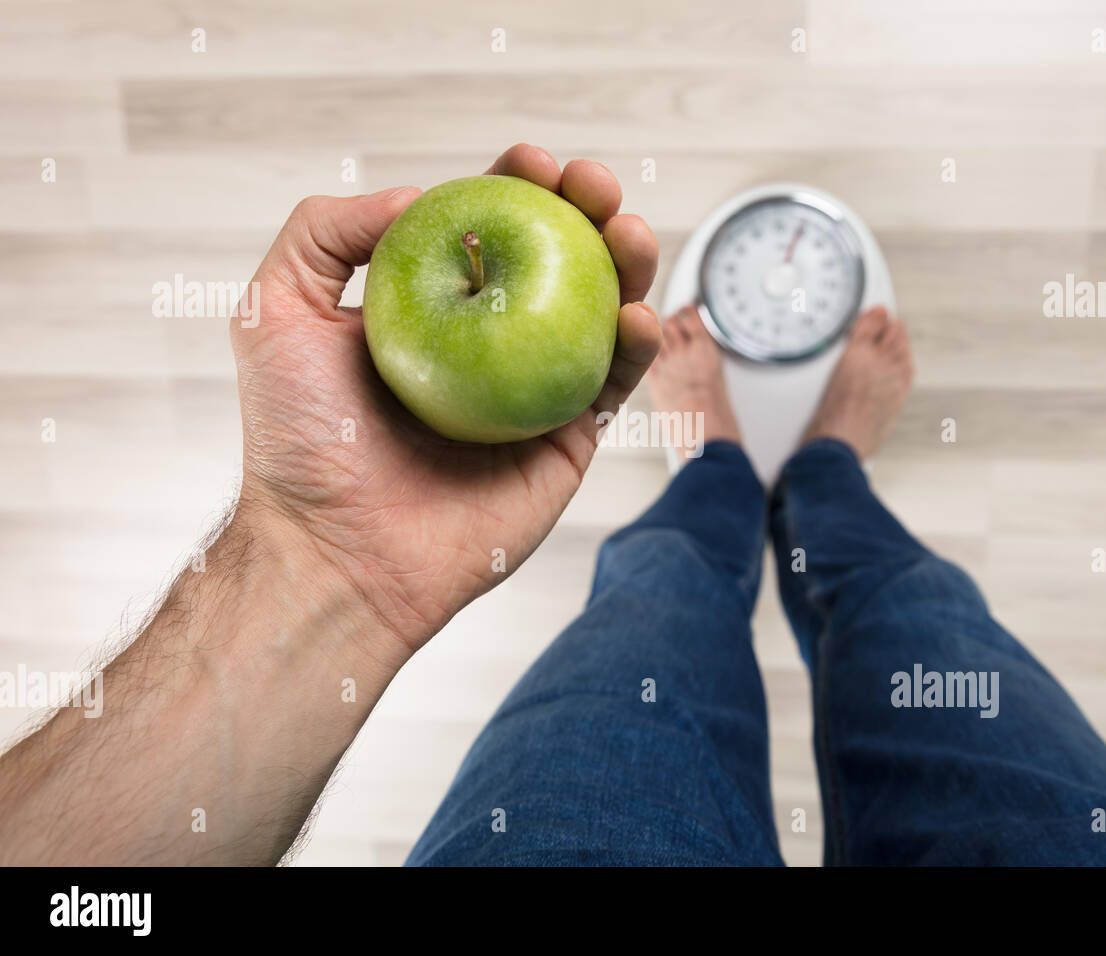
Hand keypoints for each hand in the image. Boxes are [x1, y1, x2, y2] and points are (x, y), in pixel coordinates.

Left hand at [232, 144, 659, 656]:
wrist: (335, 551)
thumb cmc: (300, 441)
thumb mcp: (274, 309)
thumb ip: (326, 231)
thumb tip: (419, 194)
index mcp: (430, 312)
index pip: (485, 229)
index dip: (514, 186)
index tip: (531, 160)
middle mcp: (487, 346)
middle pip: (554, 261)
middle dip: (584, 210)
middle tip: (594, 184)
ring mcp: (532, 393)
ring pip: (598, 314)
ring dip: (625, 264)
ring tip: (627, 231)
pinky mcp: (566, 444)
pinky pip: (612, 385)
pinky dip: (635, 346)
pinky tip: (634, 313)